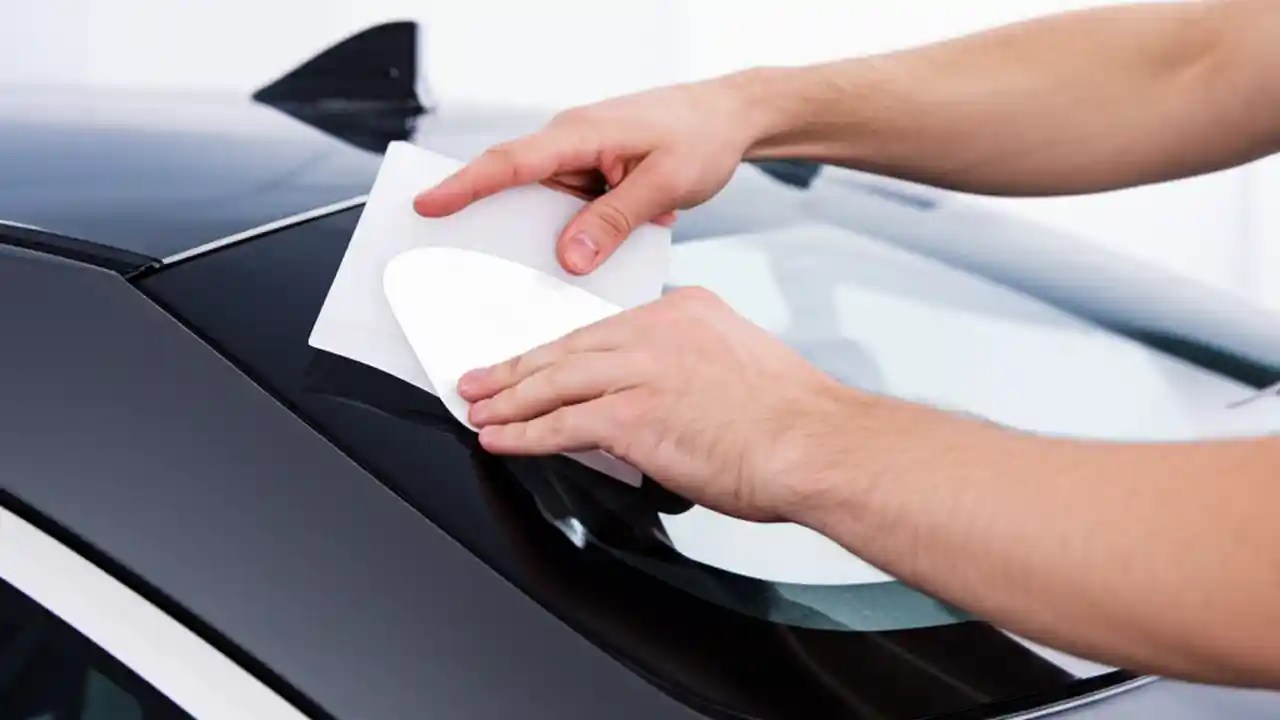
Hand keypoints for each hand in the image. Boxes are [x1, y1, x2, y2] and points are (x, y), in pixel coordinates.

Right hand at [413, 74, 767, 274]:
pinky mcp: (594, 174)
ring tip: (528, 271)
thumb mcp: (665, 184)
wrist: (730, 118)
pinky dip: (570, 232)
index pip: (510, 162)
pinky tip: (585, 258)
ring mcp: (581, 158)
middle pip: (513, 185)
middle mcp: (572, 141)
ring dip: (540, 234)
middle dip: (484, 219)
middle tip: (452, 256)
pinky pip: (567, 207)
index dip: (465, 185)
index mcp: (581, 133)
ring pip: (541, 202)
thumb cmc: (701, 137)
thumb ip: (616, 221)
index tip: (427, 204)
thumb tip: (570, 257)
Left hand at [456, 287, 919, 522]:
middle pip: (569, 346)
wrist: (815, 443)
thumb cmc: (795, 419)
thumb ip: (691, 369)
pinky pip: (559, 424)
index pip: (607, 327)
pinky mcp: (630, 414)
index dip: (565, 349)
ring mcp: (640, 369)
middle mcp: (657, 329)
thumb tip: (662, 400)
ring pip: (554, 380)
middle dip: (519, 367)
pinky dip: (523, 433)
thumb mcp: (740, 365)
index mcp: (686, 311)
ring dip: (508, 398)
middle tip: (483, 378)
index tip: (541, 359)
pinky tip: (500, 439)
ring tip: (478, 409)